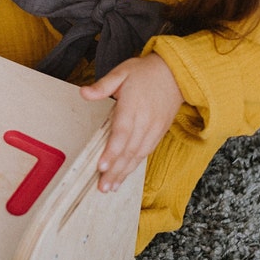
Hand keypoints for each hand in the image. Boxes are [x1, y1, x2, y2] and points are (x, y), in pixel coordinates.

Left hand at [79, 53, 182, 192]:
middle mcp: (145, 121)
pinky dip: (135, 165)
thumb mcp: (121, 72)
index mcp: (133, 106)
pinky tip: (125, 174)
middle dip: (115, 170)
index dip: (112, 151)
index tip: (101, 166)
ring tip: (111, 186)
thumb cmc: (144, 72)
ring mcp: (154, 128)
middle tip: (102, 187)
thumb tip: (83, 92)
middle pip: (129, 150)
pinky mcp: (160, 132)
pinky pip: (146, 152)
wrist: (176, 73)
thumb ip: (102, 86)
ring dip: (124, 172)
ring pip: (138, 155)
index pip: (121, 133)